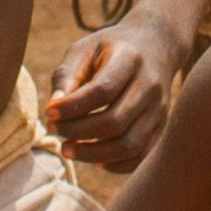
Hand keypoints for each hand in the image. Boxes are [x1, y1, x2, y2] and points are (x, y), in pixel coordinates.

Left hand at [46, 16, 185, 171]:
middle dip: (78, 132)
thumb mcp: (84, 49)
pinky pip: (141, 156)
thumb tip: (53, 109)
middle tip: (54, 130)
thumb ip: (66, 75)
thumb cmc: (110, 48)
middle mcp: (150, 85)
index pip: (102, 91)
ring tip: (68, 149)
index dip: (72, 107)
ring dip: (93, 154)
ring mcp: (160, 109)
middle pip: (115, 122)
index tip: (49, 112)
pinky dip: (115, 165)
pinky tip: (94, 158)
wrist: (156, 45)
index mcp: (130, 59)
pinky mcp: (162, 127)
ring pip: (129, 145)